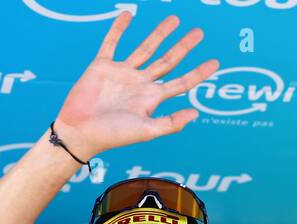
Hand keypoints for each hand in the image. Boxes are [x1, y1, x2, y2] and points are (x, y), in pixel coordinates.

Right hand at [54, 12, 218, 158]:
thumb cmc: (112, 135)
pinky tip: (128, 15)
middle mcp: (140, 83)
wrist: (79, 131)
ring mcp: (122, 73)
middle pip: (168, 60)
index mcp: (151, 98)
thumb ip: (170, 123)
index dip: (199, 73)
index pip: (181, 83)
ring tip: (175, 19)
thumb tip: (196, 113)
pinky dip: (119, 28)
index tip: (216, 63)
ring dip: (160, 33)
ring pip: (146, 48)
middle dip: (183, 47)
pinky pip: (112, 43)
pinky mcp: (103, 66)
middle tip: (199, 33)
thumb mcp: (145, 131)